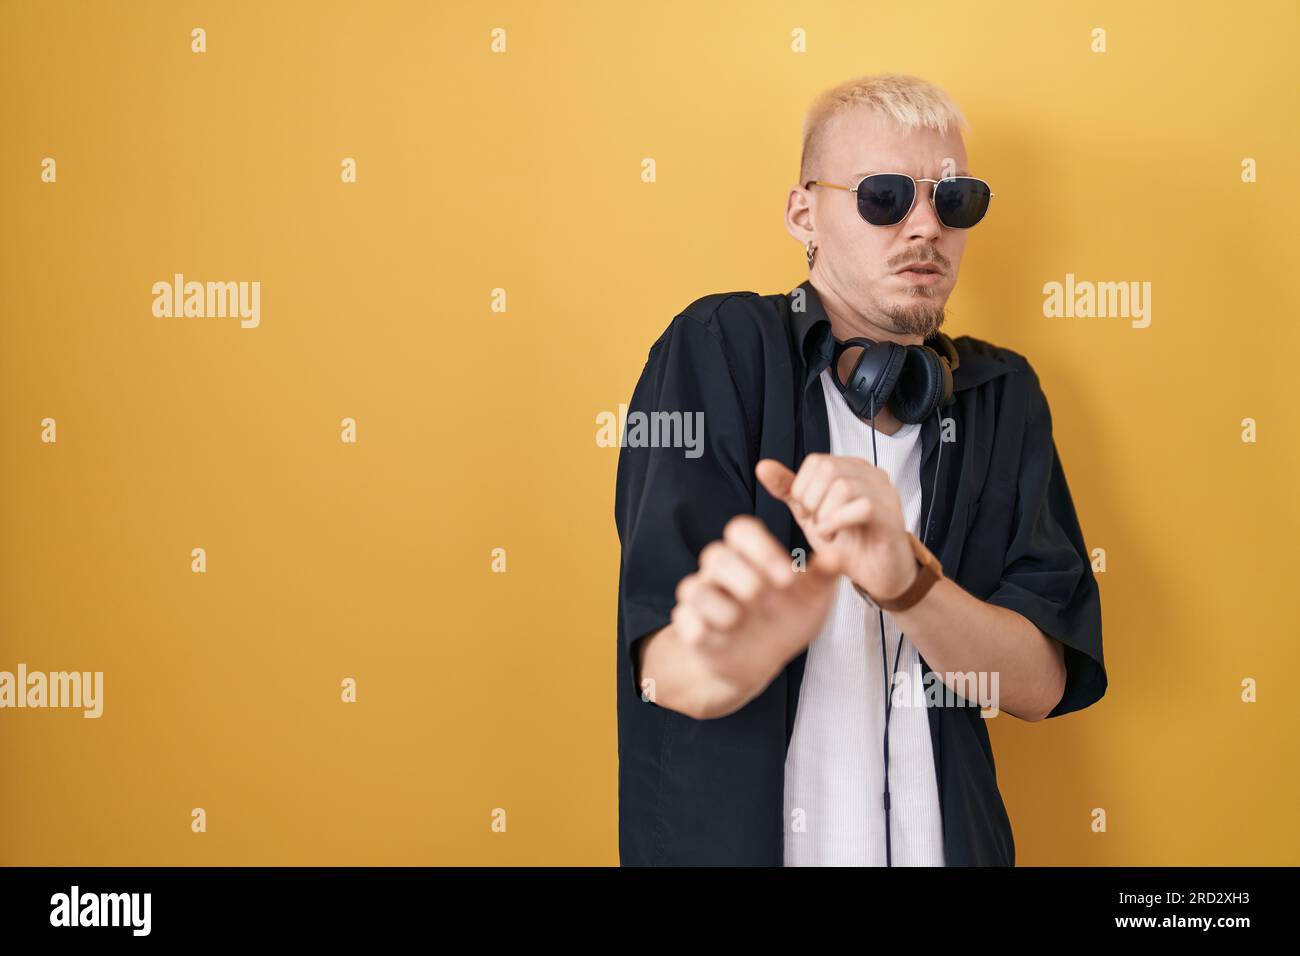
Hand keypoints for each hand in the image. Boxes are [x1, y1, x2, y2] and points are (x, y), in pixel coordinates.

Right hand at [669, 514, 839, 714]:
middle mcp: (721, 572)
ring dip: (723, 607)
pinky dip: (703, 630)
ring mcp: (704, 599)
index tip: (787, 578)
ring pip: (694, 588)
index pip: (741, 529)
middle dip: (745, 578)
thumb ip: (823, 577)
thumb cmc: (785, 618)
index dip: (761, 548)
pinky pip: (685, 620)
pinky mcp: (691, 627)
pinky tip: (725, 637)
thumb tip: (837, 555)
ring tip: (744, 622)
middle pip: (716, 555)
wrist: (762, 660)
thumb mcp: (811, 599)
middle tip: (770, 599)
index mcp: (750, 556)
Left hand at [755, 455, 917, 602]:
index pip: (817, 461)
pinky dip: (838, 522)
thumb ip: (788, 490)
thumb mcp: (810, 514)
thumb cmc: (847, 542)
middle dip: (811, 500)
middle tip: (814, 522)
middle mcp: (871, 474)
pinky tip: (832, 536)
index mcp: (851, 469)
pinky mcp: (891, 516)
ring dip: (825, 514)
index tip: (805, 512)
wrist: (875, 575)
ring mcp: (885, 493)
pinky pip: (863, 507)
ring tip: (826, 533)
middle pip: (828, 469)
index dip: (802, 487)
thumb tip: (763, 466)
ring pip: (844, 486)